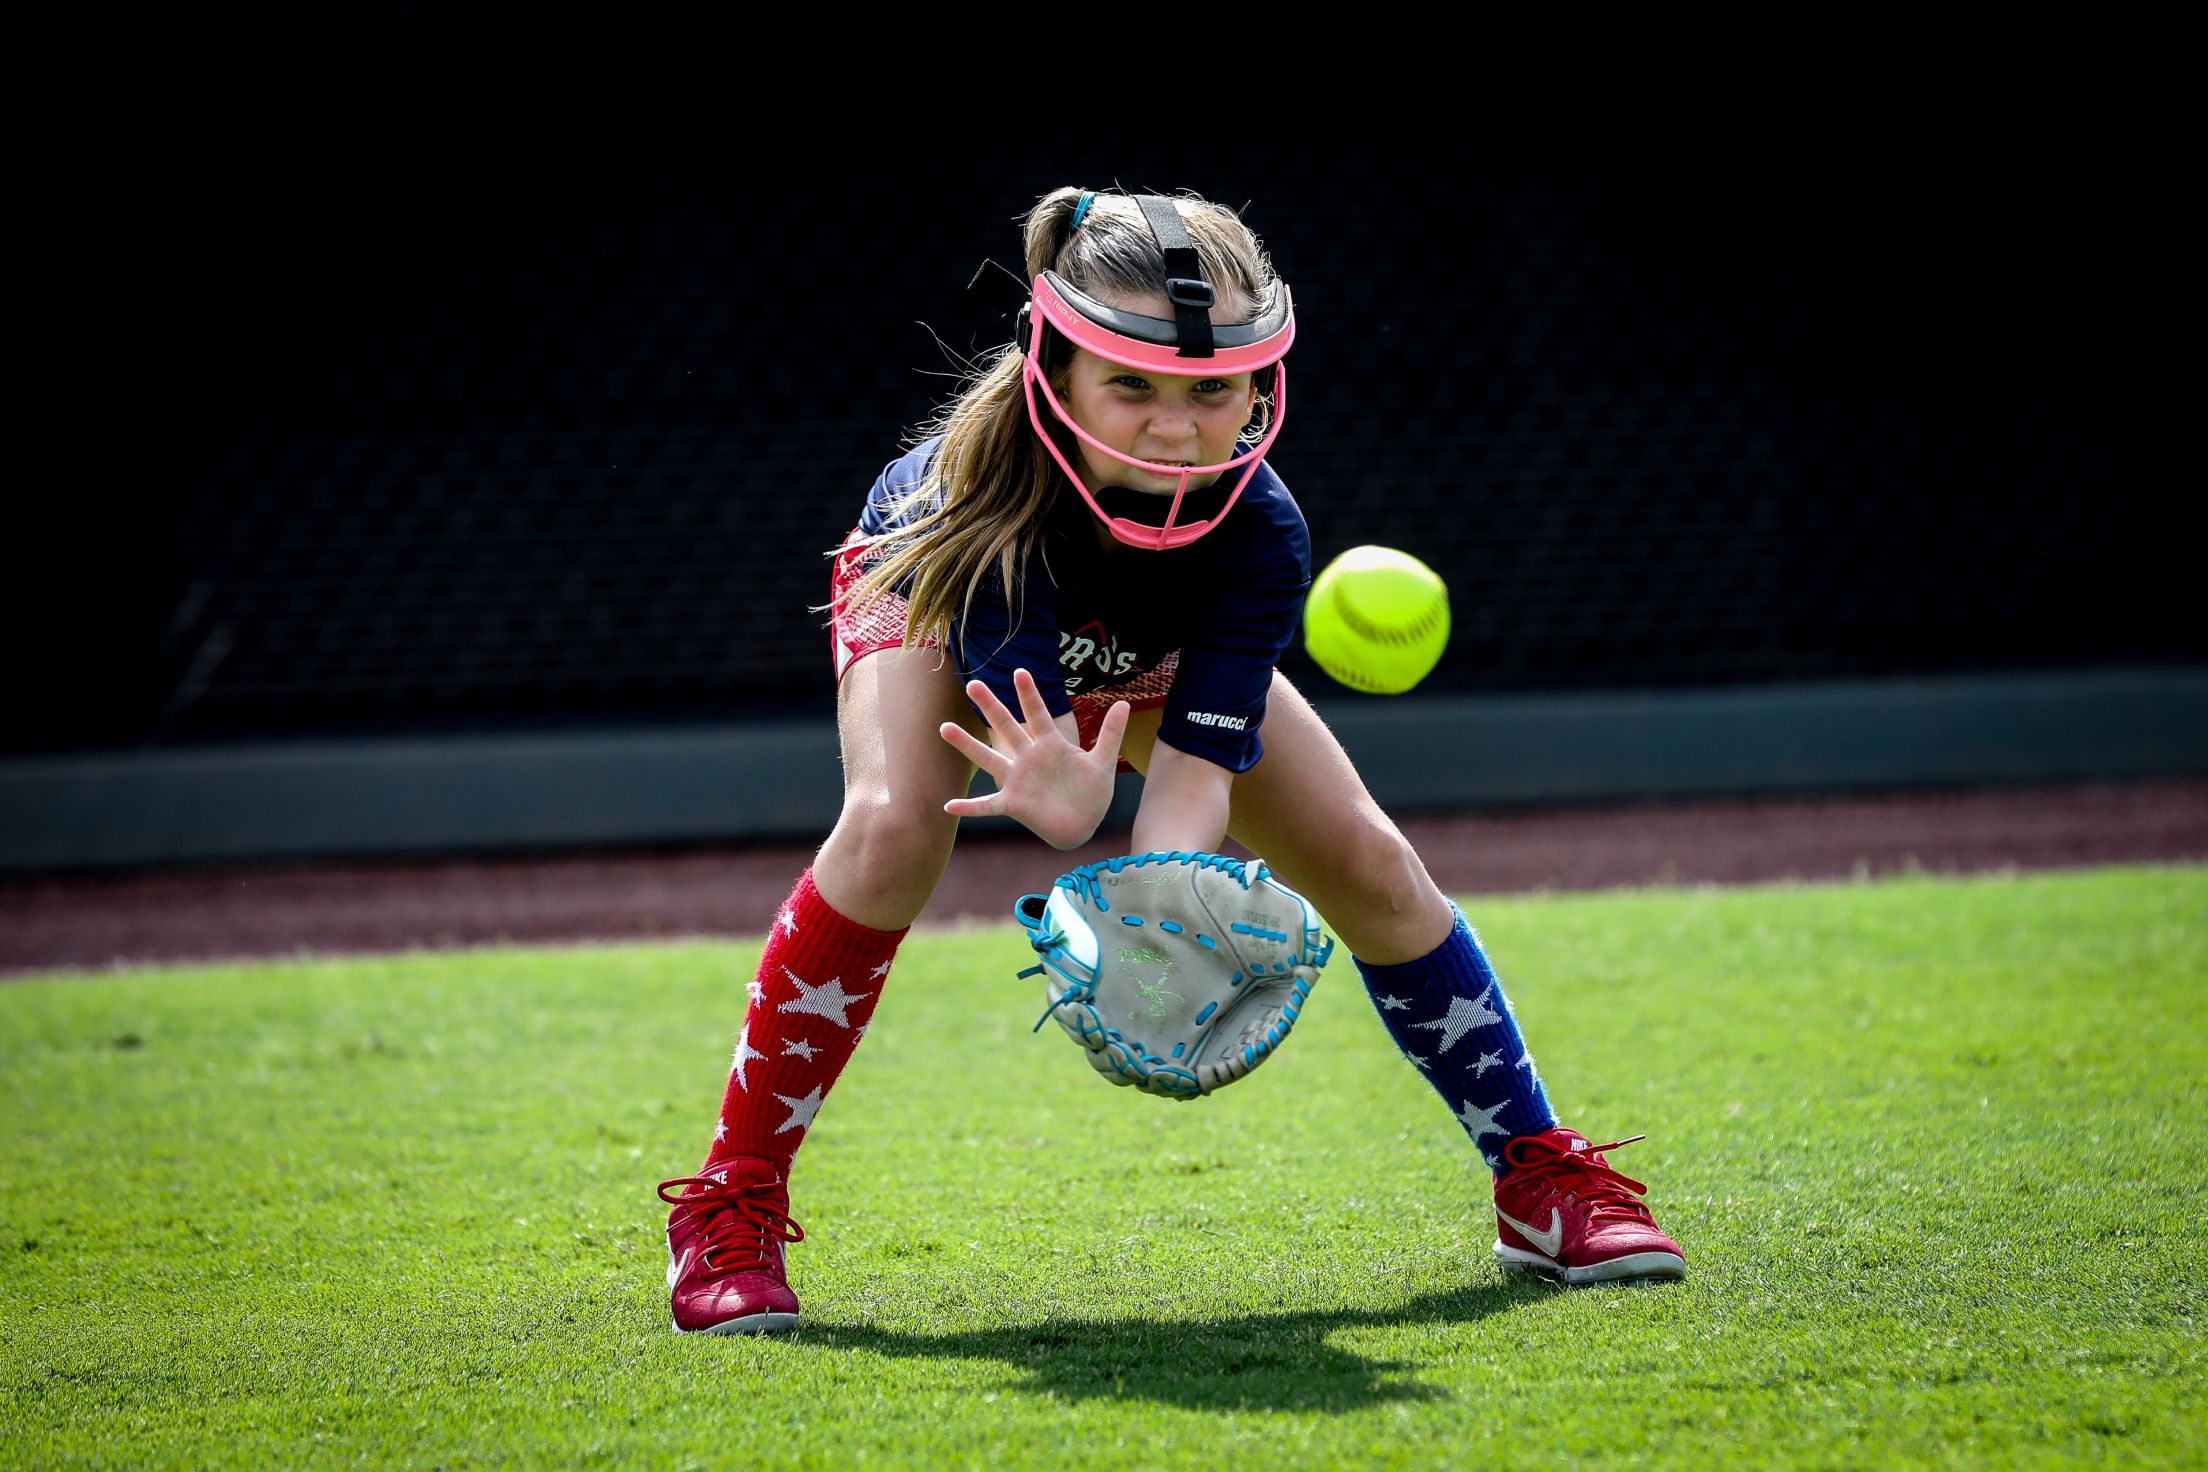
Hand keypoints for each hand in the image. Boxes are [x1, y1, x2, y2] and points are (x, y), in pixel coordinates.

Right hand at [938, 667, 1130, 849]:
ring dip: (967, 744)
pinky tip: (949, 806)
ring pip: (988, 758)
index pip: (1038, 714)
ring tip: (944, 727)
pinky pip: (987, 805)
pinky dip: (969, 807)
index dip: (1030, 695)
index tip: (1020, 671)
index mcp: (1050, 745)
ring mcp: (1017, 780)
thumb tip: (1124, 703)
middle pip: (1007, 727)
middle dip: (991, 706)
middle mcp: (1028, 758)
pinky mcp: (1013, 804)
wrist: (1082, 824)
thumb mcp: (1103, 762)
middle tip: (972, 683)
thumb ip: (1111, 733)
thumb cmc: (1089, 792)